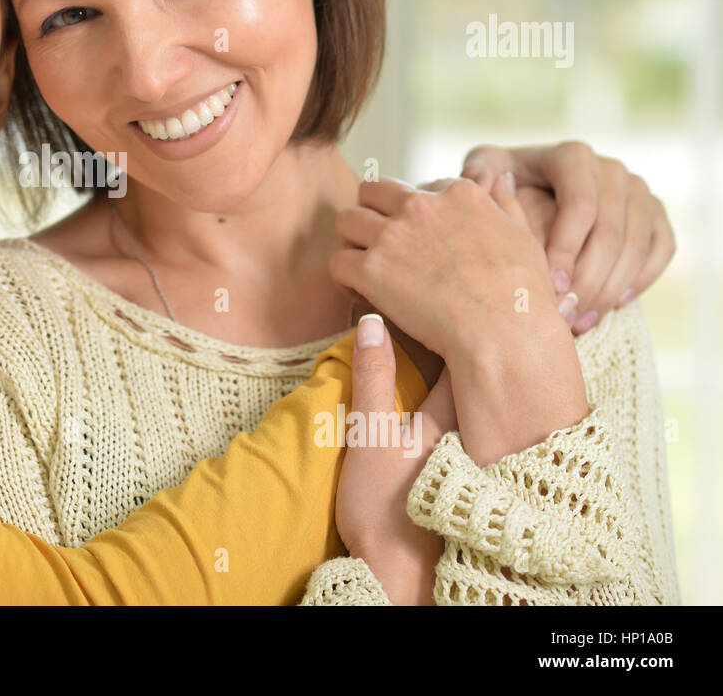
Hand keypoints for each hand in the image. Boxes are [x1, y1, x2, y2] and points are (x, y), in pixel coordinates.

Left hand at [332, 174, 589, 464]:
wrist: (505, 334)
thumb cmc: (521, 295)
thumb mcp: (523, 236)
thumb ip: (505, 203)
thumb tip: (501, 177)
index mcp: (458, 194)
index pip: (416, 188)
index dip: (412, 215)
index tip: (418, 242)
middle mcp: (421, 205)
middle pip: (371, 191)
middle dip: (370, 214)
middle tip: (379, 246)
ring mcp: (393, 235)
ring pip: (345, 220)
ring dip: (351, 242)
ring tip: (367, 269)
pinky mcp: (371, 268)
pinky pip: (336, 263)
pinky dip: (344, 280)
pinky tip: (364, 295)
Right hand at [335, 314, 456, 604]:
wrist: (398, 570)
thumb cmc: (384, 504)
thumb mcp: (370, 433)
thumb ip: (374, 376)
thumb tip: (372, 320)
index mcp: (451, 408)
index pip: (465, 345)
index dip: (464, 312)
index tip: (457, 281)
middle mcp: (469, 423)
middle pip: (479, 364)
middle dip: (478, 331)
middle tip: (480, 295)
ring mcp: (467, 447)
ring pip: (478, 390)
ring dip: (477, 360)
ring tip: (481, 325)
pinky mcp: (458, 468)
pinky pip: (469, 414)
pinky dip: (469, 391)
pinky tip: (465, 385)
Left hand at [461, 141, 674, 333]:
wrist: (532, 194)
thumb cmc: (501, 187)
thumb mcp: (483, 173)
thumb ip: (477, 175)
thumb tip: (484, 182)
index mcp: (572, 156)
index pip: (581, 206)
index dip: (567, 249)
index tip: (547, 288)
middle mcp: (611, 169)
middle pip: (611, 232)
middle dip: (587, 280)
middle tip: (562, 317)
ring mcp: (638, 191)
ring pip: (637, 245)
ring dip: (610, 289)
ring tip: (579, 323)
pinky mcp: (655, 213)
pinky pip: (662, 248)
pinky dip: (641, 279)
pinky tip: (611, 306)